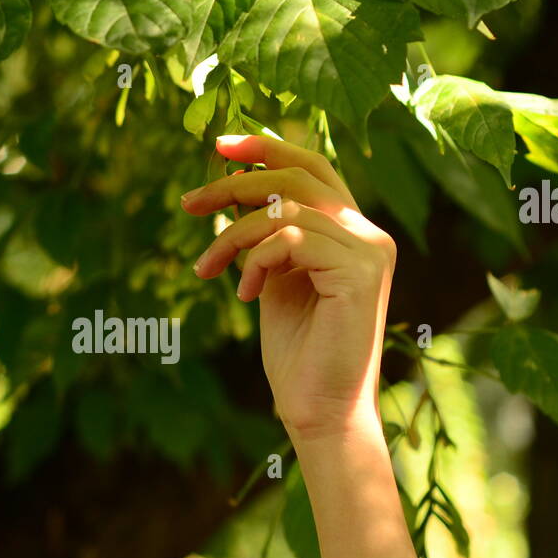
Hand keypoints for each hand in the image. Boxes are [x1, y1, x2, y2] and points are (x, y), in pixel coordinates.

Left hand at [185, 134, 395, 440]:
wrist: (319, 410)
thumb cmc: (297, 354)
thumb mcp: (274, 280)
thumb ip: (267, 236)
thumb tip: (236, 188)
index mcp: (352, 233)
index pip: (313, 168)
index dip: (266, 148)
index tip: (218, 146)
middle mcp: (369, 234)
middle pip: (297, 176)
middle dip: (234, 182)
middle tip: (188, 203)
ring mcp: (370, 249)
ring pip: (284, 209)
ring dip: (232, 237)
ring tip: (207, 270)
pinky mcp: (359, 270)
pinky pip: (290, 237)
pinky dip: (256, 260)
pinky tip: (245, 295)